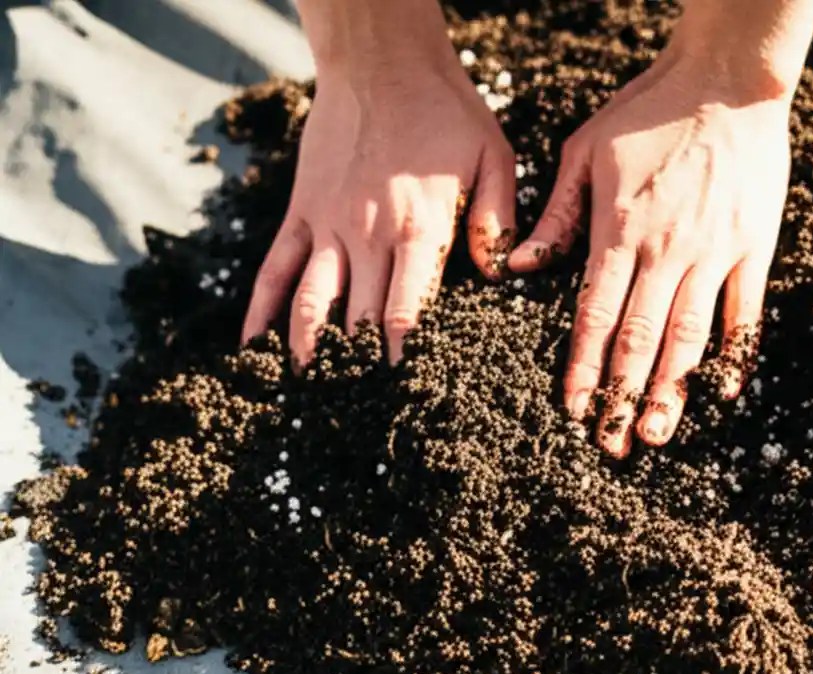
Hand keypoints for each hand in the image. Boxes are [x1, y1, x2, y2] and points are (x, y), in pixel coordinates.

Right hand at [241, 1, 514, 365]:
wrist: (381, 62)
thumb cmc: (447, 111)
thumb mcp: (494, 158)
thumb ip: (498, 219)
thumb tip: (498, 276)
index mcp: (421, 229)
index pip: (408, 310)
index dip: (404, 355)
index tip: (406, 390)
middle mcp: (369, 235)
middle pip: (360, 317)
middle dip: (363, 366)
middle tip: (363, 409)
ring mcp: (328, 225)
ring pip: (311, 301)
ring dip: (309, 348)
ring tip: (310, 388)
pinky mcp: (301, 211)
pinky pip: (274, 266)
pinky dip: (259, 308)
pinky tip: (250, 344)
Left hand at [508, 48, 794, 457]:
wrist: (728, 82)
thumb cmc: (650, 110)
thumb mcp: (585, 150)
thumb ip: (555, 216)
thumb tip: (515, 266)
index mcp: (620, 231)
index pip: (594, 315)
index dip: (582, 368)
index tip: (573, 412)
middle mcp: (666, 251)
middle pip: (639, 339)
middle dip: (620, 396)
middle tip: (610, 446)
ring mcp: (714, 253)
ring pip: (689, 336)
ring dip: (671, 389)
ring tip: (655, 434)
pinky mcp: (754, 248)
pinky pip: (745, 312)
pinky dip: (735, 354)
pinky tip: (723, 391)